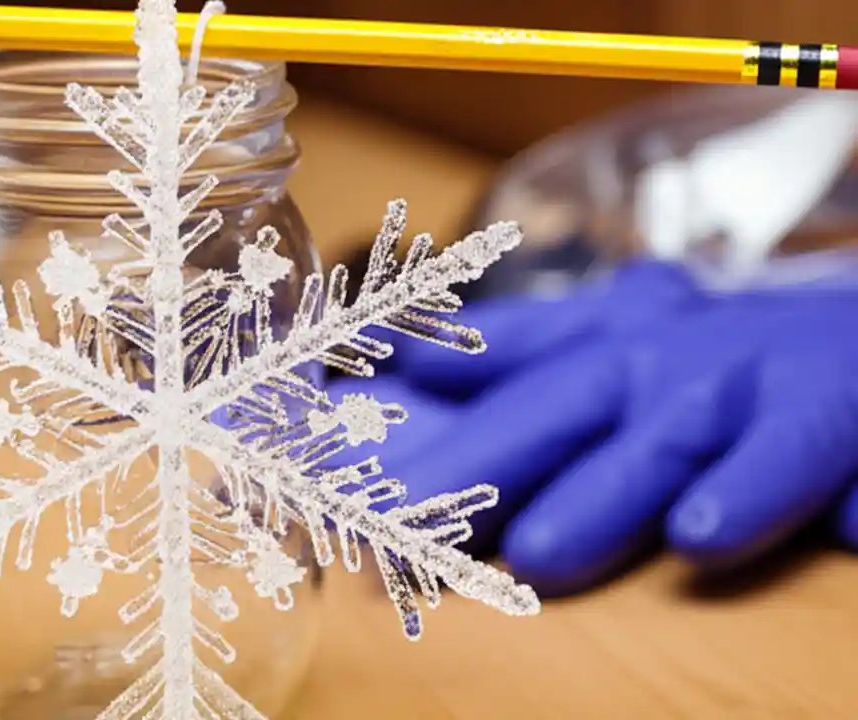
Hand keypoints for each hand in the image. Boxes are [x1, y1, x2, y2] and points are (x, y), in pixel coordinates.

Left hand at [331, 261, 857, 594]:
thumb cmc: (734, 355)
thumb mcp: (628, 340)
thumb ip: (530, 350)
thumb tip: (411, 358)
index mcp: (608, 336)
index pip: (498, 355)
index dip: (408, 379)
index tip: (324, 407)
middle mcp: (659, 352)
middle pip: (553, 406)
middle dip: (473, 464)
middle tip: (398, 526)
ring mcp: (742, 379)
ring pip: (660, 436)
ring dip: (598, 492)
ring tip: (541, 557)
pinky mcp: (831, 413)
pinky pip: (790, 455)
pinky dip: (749, 490)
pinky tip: (703, 540)